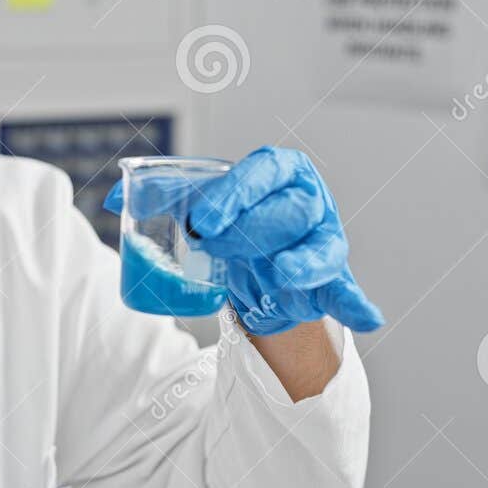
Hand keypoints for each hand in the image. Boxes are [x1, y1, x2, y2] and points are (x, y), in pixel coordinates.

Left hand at [105, 147, 382, 334]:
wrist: (254, 263)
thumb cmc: (231, 222)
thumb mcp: (198, 202)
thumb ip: (160, 195)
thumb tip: (117, 198)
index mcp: (278, 171)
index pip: (263, 170)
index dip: (235, 192)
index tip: (201, 219)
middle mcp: (308, 200)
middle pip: (291, 210)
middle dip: (252, 229)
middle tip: (214, 246)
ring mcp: (323, 239)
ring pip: (321, 247)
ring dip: (299, 263)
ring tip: (280, 274)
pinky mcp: (330, 278)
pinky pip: (347, 290)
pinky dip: (357, 304)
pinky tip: (369, 317)